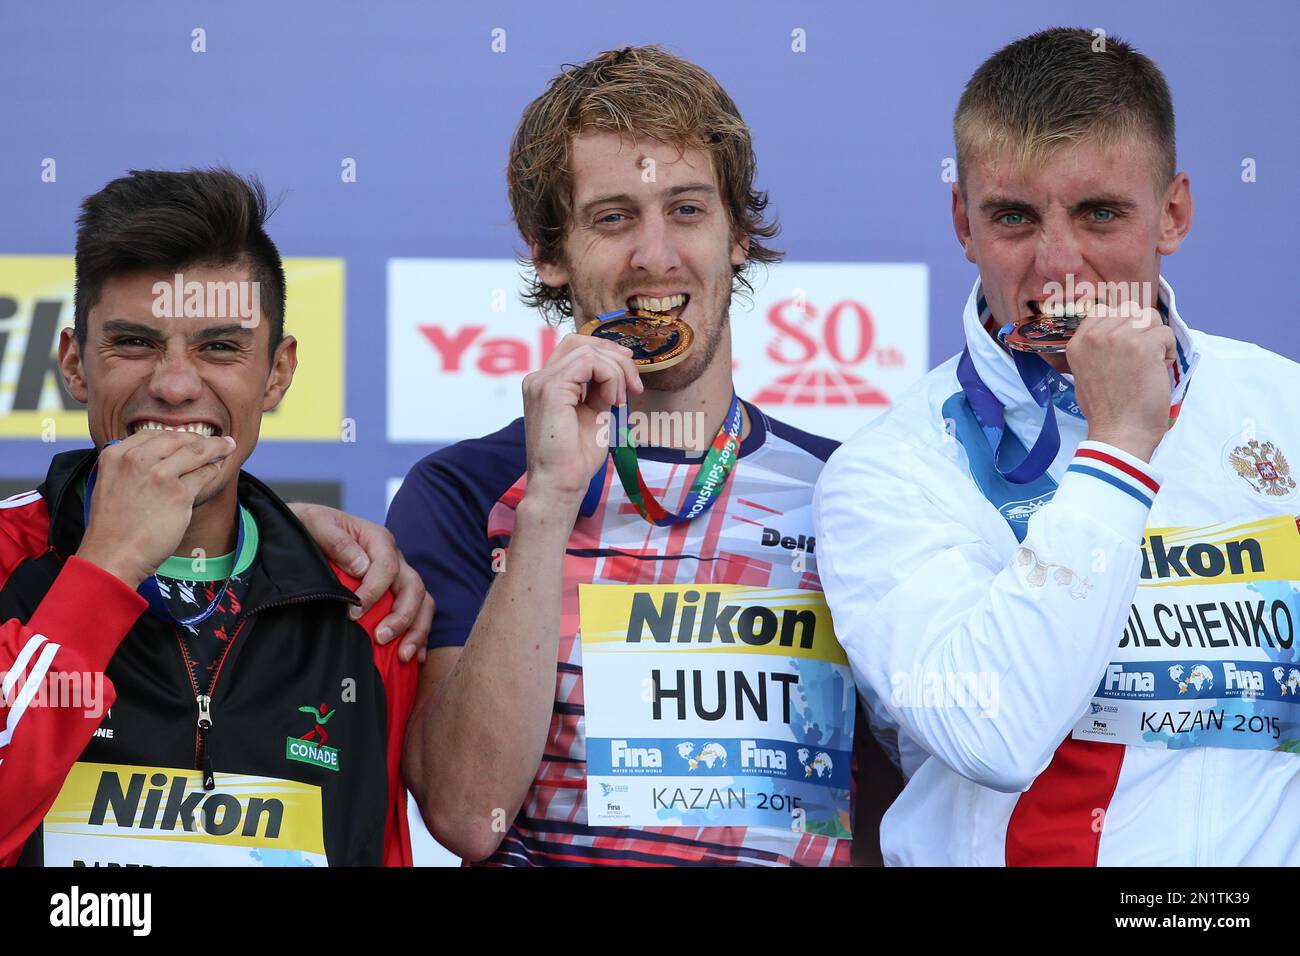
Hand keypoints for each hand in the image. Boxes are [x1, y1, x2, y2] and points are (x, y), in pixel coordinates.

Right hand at [77, 431, 237, 587]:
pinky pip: (204, 474)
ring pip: (197, 452)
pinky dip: (214, 469)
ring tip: (228, 446)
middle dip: (200, 439)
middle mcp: (136, 459)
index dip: (175, 435)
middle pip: (177, 439)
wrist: (113, 555)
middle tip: (216, 441)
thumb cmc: (113, 526)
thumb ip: (131, 466)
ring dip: (217, 447)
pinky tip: (218, 468)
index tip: (189, 437)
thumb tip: (163, 455)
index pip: (152, 434)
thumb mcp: (110, 484)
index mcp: (115, 455)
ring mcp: (159, 475)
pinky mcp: (178, 494)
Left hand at [288, 503, 434, 662]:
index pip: (387, 567)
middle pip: (414, 587)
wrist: (305, 531)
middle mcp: (394, 558)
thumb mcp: (315, 524)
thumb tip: (361, 566)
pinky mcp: (396, 594)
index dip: (374, 592)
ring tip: (404, 656)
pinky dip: (420, 636)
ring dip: (417, 630)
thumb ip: (337, 541)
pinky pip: (419, 614)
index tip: (354, 614)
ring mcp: (398, 577)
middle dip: (403, 616)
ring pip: (423, 603)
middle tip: (381, 638)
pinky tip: (415, 657)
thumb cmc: (308, 527)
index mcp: (378, 539)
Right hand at [520, 332, 643, 512]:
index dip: (606, 353)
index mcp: (547, 384)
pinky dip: (608, 377)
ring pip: (588, 351)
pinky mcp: (550, 389)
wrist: (561, 484)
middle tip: (634, 386)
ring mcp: (541, 382)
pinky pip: (588, 363)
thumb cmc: (575, 459)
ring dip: (615, 372)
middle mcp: (539, 379)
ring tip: (620, 401)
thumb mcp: (593, 414)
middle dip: (615, 357)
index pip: (576, 348)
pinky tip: (612, 400)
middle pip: (580, 342)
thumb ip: (598, 390)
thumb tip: (616, 373)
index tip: (630, 376)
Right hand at [1066, 301, 1175, 461]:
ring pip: (1151, 318)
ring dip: (1157, 339)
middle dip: (1142, 330)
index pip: (1104, 310)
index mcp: (1078, 342)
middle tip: (1141, 358)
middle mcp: (1095, 336)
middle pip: (1131, 311)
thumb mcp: (1085, 373)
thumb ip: (1095, 348)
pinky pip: (1166, 333)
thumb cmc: (1105, 410)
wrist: (1119, 432)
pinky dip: (1168, 353)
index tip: (1127, 345)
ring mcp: (1119, 338)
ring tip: (1151, 364)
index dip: (1122, 324)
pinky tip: (1158, 371)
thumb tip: (1117, 330)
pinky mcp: (1144, 346)